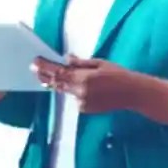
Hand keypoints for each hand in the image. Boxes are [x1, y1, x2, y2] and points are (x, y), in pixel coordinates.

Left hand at [33, 57, 167, 117]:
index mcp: (83, 78)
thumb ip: (80, 63)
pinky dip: (72, 91)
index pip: (59, 72)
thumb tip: (66, 59)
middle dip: (45, 75)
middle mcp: (80, 92)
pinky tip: (79, 86)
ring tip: (45, 76)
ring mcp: (82, 102)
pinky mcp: (85, 109)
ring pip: (65, 91)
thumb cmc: (119, 74)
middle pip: (57, 83)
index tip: (35, 62)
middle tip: (34, 69)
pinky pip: (74, 97)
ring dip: (57, 83)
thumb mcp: (100, 63)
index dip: (45, 67)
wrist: (133, 93)